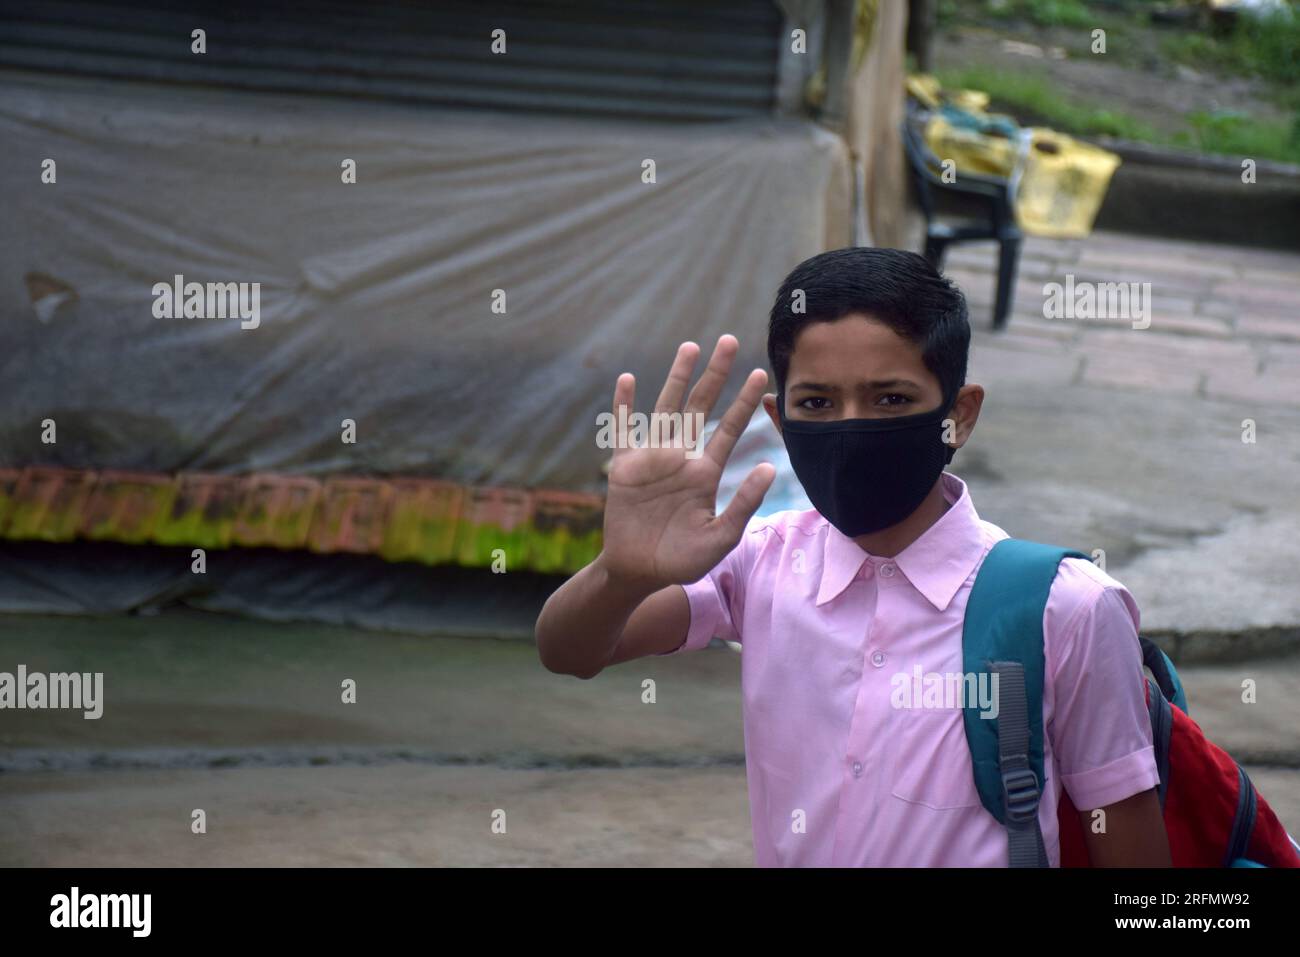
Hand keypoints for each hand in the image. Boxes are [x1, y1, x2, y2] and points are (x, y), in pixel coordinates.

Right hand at [598, 335, 774, 590]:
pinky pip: (623, 430)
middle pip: (700, 406)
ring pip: (666, 408)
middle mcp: (681, 458)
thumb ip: (743, 504)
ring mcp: (652, 459)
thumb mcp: (720, 538)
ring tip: (690, 346)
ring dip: (676, 377)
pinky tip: (627, 378)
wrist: (638, 573)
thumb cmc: (681, 562)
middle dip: (715, 374)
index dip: (744, 401)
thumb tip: (770, 468)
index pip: (729, 429)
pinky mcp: (624, 466)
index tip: (760, 373)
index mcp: (706, 473)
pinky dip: (623, 405)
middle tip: (729, 340)